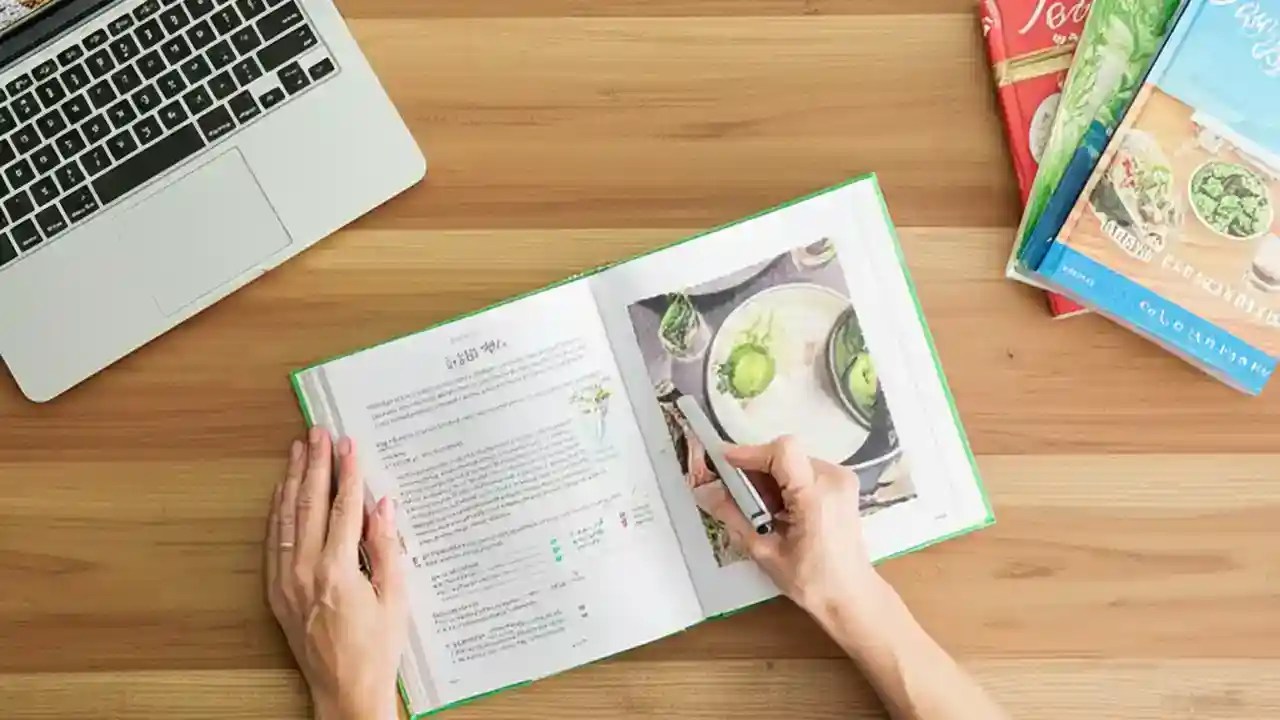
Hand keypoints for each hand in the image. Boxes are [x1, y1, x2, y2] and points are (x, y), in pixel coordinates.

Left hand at [265, 429, 407, 719]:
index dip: (348, 472)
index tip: (350, 444)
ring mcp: (287, 581)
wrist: (345, 689)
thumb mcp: (396, 598)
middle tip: (320, 434)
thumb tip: (383, 506)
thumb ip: (387, 548)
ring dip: (293, 480)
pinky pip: (274, 542)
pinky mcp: (278, 592)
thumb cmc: (377, 648)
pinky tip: (282, 492)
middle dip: (316, 465)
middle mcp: (306, 571)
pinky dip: (277, 512)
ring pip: (287, 518)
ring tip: (299, 450)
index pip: (344, 507)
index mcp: (339, 570)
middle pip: (310, 504)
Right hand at [704, 436, 881, 618]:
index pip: (782, 451)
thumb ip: (734, 516)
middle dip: (757, 469)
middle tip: (738, 496)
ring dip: (771, 478)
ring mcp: (842, 479)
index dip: (750, 452)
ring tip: (762, 509)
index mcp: (816, 496)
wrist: (851, 594)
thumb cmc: (811, 581)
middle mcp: (833, 478)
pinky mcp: (843, 484)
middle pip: (785, 454)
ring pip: (794, 460)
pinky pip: (806, 469)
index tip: (725, 464)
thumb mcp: (765, 551)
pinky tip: (780, 509)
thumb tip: (705, 492)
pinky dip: (787, 482)